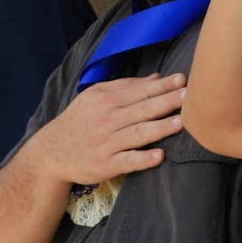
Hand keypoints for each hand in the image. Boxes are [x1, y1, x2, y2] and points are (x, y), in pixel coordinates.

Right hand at [28, 73, 186, 185]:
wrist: (52, 152)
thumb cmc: (79, 121)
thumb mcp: (95, 97)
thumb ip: (126, 87)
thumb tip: (156, 78)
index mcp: (105, 100)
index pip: (139, 91)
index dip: (162, 86)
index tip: (183, 79)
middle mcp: (106, 119)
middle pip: (142, 109)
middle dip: (167, 102)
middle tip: (190, 96)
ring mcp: (106, 143)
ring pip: (138, 134)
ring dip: (160, 128)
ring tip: (181, 123)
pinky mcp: (105, 165)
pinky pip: (127, 160)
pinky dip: (142, 158)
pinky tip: (159, 155)